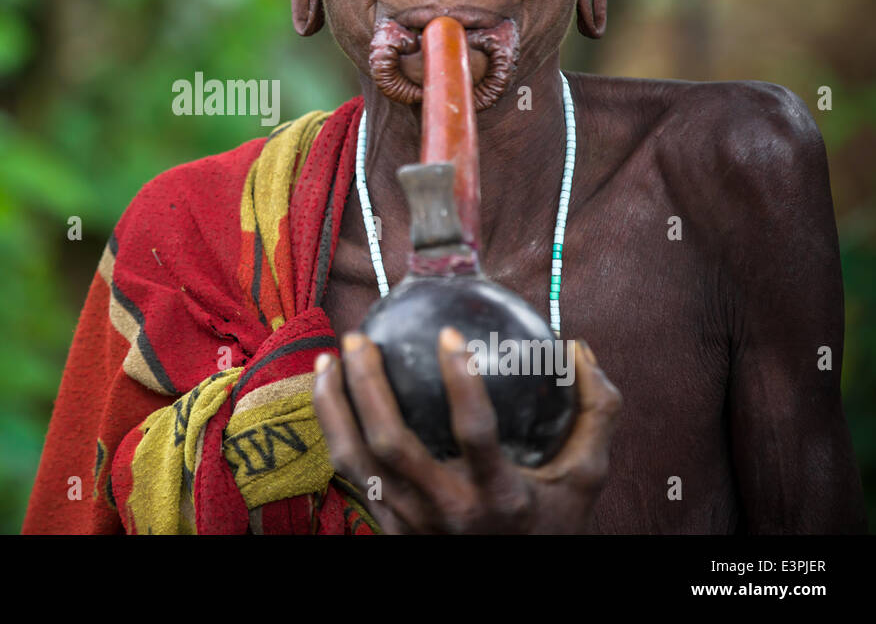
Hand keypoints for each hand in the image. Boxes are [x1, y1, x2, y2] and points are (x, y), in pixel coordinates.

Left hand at [311, 327, 621, 533]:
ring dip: (334, 405)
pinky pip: (349, 474)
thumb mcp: (586, 477)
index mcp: (498, 495)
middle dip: (367, 385)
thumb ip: (595, 413)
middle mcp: (447, 508)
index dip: (461, 381)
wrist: (515, 589)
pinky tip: (330, 393)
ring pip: (355, 459)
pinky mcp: (387, 526)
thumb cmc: (550, 522)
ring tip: (329, 358)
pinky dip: (334, 430)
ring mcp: (410, 520)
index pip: (475, 433)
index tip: (449, 334)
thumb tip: (580, 349)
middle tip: (358, 338)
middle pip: (391, 443)